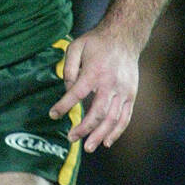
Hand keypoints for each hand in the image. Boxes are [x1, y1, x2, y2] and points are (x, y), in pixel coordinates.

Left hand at [49, 24, 139, 151]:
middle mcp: (111, 83)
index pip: (77, 93)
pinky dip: (117, 131)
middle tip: (71, 138)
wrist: (125, 36)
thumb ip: (69, 68)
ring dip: (100, 135)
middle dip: (84, 128)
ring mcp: (124, 91)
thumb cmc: (97, 43)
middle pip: (98, 112)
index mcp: (95, 71)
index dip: (64, 105)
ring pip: (113, 119)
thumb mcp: (76, 47)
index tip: (53, 115)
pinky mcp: (131, 95)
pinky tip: (106, 142)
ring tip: (88, 147)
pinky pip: (125, 117)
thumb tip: (67, 90)